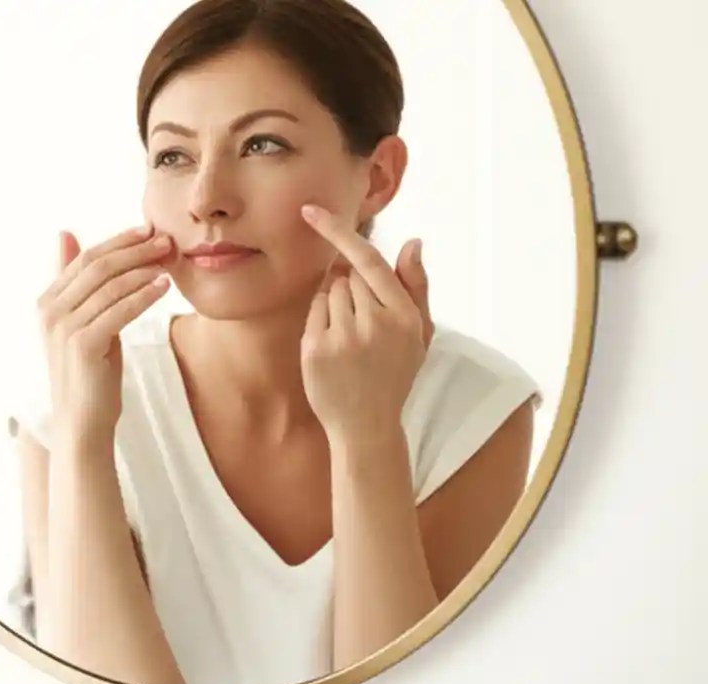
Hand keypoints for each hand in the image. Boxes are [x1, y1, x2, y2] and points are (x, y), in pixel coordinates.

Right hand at [37, 225, 173, 439]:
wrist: (82, 422)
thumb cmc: (89, 373)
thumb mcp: (83, 322)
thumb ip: (78, 284)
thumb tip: (66, 233)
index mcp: (46, 303)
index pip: (84, 258)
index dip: (117, 240)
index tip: (147, 229)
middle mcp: (49, 312)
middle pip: (97, 266)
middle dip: (134, 249)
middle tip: (165, 240)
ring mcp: (63, 328)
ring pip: (110, 285)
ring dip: (144, 268)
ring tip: (169, 259)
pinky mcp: (83, 345)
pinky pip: (119, 310)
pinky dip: (144, 295)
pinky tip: (164, 286)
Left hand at [299, 205, 431, 439]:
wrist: (367, 425)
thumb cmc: (395, 374)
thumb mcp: (419, 333)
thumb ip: (415, 286)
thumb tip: (412, 241)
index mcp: (405, 316)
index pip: (369, 261)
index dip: (338, 233)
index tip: (311, 211)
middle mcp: (375, 324)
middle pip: (348, 276)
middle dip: (351, 287)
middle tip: (362, 322)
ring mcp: (344, 337)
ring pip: (329, 291)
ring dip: (336, 304)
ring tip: (351, 338)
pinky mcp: (316, 350)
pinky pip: (313, 311)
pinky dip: (320, 319)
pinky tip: (334, 345)